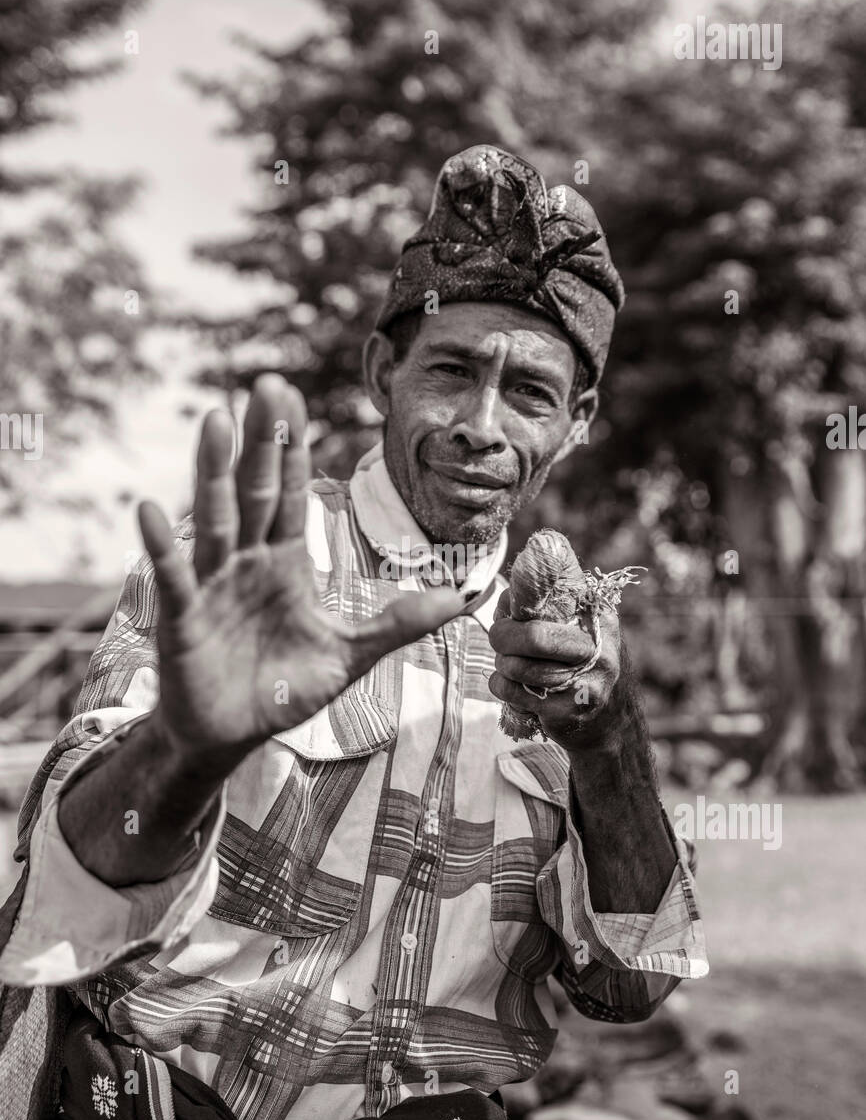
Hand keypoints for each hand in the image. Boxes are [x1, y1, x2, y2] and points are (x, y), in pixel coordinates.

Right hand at [139, 375, 463, 766]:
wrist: (233, 735)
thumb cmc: (283, 690)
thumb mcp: (349, 655)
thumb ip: (398, 624)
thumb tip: (459, 598)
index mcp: (285, 563)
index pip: (291, 495)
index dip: (292, 448)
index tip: (292, 397)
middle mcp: (246, 563)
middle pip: (255, 492)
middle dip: (262, 441)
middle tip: (267, 384)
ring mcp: (212, 586)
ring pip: (215, 521)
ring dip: (215, 473)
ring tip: (217, 421)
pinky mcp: (183, 619)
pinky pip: (174, 578)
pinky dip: (163, 547)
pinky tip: (152, 511)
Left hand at [487, 587, 622, 751]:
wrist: (614, 720)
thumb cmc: (584, 664)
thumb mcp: (581, 629)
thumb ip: (546, 608)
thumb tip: (505, 603)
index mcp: (600, 619)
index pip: (555, 594)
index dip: (521, 599)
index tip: (510, 611)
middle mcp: (598, 650)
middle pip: (534, 637)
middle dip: (502, 635)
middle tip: (499, 638)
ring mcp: (584, 684)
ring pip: (517, 667)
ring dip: (502, 664)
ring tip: (510, 663)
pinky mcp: (566, 712)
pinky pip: (512, 692)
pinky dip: (502, 686)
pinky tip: (515, 686)